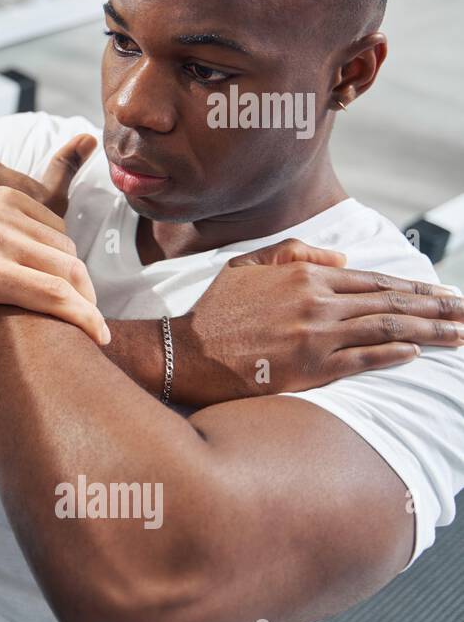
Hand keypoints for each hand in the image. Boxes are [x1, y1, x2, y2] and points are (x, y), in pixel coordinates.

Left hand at [0, 184, 108, 406]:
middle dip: (87, 299)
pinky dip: (58, 246)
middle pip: (70, 269)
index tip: (101, 338)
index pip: (56, 296)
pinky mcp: (8, 195)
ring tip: (70, 296)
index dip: (87, 319)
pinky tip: (51, 266)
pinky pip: (52, 223)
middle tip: (87, 320)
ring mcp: (4, 212)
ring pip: (64, 245)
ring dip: (74, 273)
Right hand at [173, 238, 463, 405]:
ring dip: (430, 332)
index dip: (414, 287)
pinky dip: (393, 354)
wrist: (186, 352)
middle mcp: (316, 302)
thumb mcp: (246, 267)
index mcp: (303, 275)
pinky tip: (417, 352)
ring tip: (460, 335)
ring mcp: (315, 336)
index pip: (373, 280)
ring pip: (386, 329)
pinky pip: (363, 359)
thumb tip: (341, 258)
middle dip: (437, 308)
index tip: (443, 294)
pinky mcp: (309, 368)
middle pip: (390, 303)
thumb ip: (293, 253)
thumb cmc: (213, 312)